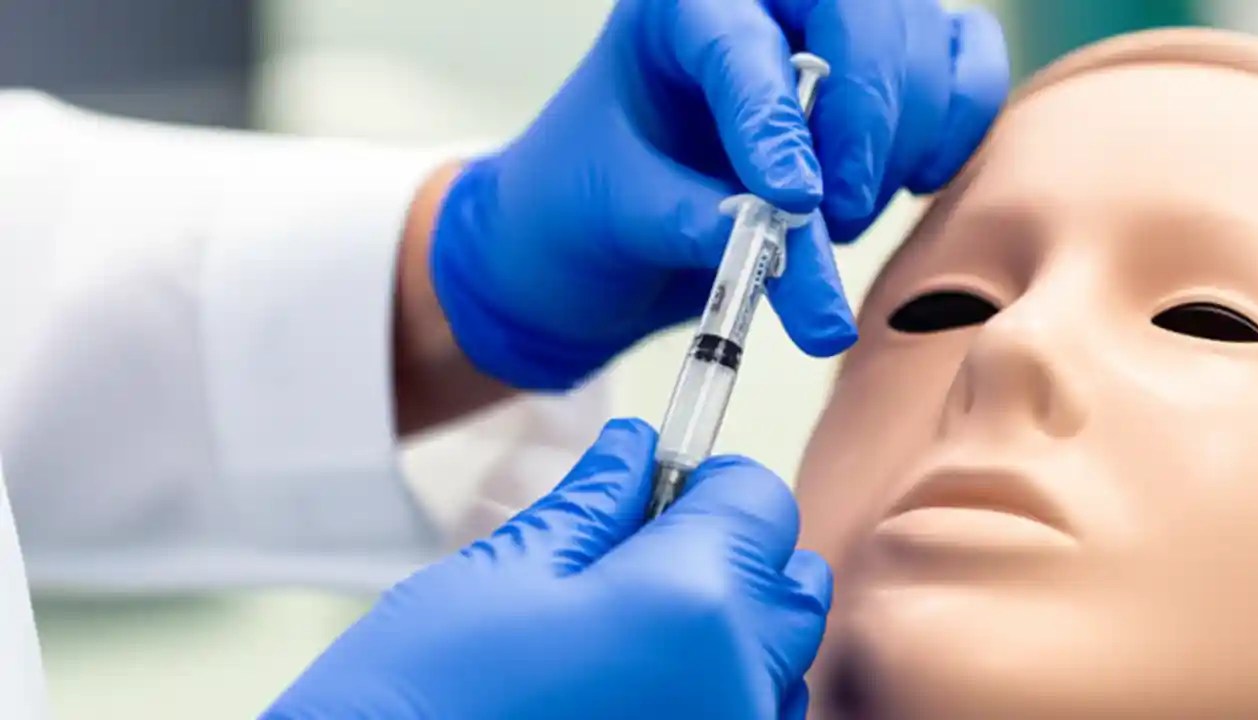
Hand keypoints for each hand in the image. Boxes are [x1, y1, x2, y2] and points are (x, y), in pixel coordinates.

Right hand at [262, 419, 831, 719]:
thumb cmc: (426, 694)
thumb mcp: (503, 573)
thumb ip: (593, 503)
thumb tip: (637, 449)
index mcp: (693, 604)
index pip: (760, 501)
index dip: (709, 483)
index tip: (665, 489)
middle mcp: (739, 684)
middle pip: (788, 582)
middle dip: (732, 551)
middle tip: (642, 557)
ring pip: (780, 661)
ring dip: (733, 628)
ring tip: (633, 635)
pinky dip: (723, 692)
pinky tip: (640, 691)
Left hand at [429, 0, 1008, 389]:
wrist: (605, 232)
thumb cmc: (587, 203)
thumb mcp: (611, 214)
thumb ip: (684, 223)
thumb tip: (766, 243)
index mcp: (677, 9)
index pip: (740, 43)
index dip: (774, 120)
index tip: (794, 200)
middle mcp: (763, 0)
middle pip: (861, 10)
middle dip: (864, 119)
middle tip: (834, 215)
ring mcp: (832, 28)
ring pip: (921, 40)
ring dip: (901, 144)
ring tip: (838, 223)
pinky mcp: (886, 72)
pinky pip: (965, 65)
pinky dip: (956, 127)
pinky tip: (909, 184)